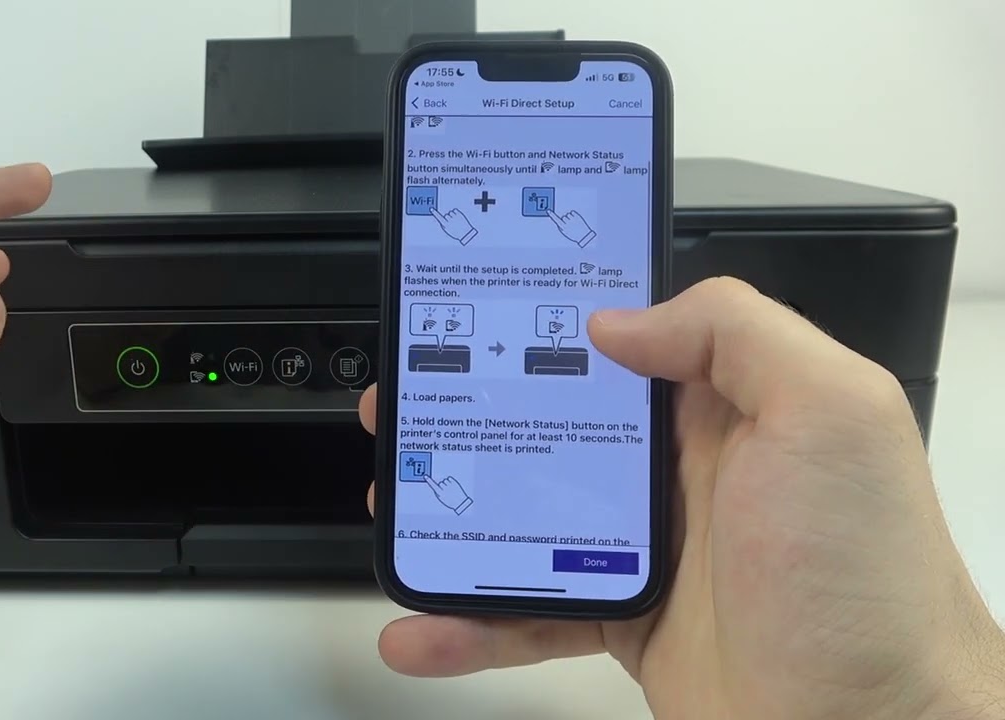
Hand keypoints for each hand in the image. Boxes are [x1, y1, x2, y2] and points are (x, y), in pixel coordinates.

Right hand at [359, 277, 1004, 719]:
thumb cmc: (870, 585)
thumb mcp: (833, 415)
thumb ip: (736, 334)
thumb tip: (623, 318)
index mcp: (726, 404)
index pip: (621, 335)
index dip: (548, 314)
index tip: (476, 301)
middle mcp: (683, 466)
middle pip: (552, 419)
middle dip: (471, 406)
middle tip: (405, 400)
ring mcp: (650, 545)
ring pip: (526, 510)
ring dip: (453, 509)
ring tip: (394, 500)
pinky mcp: (627, 615)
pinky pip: (529, 610)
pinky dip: (469, 623)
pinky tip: (423, 628)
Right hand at [424, 475, 471, 514]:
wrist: (460, 502)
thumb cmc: (450, 501)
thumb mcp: (441, 498)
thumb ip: (437, 491)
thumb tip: (434, 485)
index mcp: (441, 493)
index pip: (433, 485)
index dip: (429, 480)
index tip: (425, 476)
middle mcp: (445, 488)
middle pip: (440, 482)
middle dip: (441, 485)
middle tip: (446, 490)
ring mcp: (450, 485)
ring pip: (445, 480)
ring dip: (446, 483)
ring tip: (450, 489)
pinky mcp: (455, 482)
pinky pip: (449, 478)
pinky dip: (450, 481)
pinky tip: (452, 486)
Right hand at [429, 207, 476, 244]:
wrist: (466, 233)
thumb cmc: (456, 233)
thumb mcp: (448, 231)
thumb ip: (443, 225)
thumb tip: (441, 220)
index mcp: (446, 225)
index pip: (439, 217)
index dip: (435, 213)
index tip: (432, 209)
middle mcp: (450, 220)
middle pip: (446, 215)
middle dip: (448, 217)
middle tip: (452, 222)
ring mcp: (455, 217)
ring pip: (450, 212)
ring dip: (452, 215)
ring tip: (456, 220)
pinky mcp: (459, 214)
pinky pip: (455, 210)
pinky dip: (455, 213)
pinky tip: (457, 217)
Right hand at [546, 208, 595, 246]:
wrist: (584, 235)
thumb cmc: (574, 235)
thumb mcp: (565, 233)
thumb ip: (560, 227)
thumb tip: (558, 221)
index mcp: (564, 227)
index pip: (556, 220)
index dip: (552, 215)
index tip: (548, 211)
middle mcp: (568, 222)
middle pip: (563, 217)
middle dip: (565, 219)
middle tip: (570, 224)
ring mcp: (573, 219)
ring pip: (568, 214)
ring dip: (569, 217)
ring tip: (573, 223)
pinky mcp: (577, 216)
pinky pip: (572, 212)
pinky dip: (573, 215)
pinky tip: (575, 220)